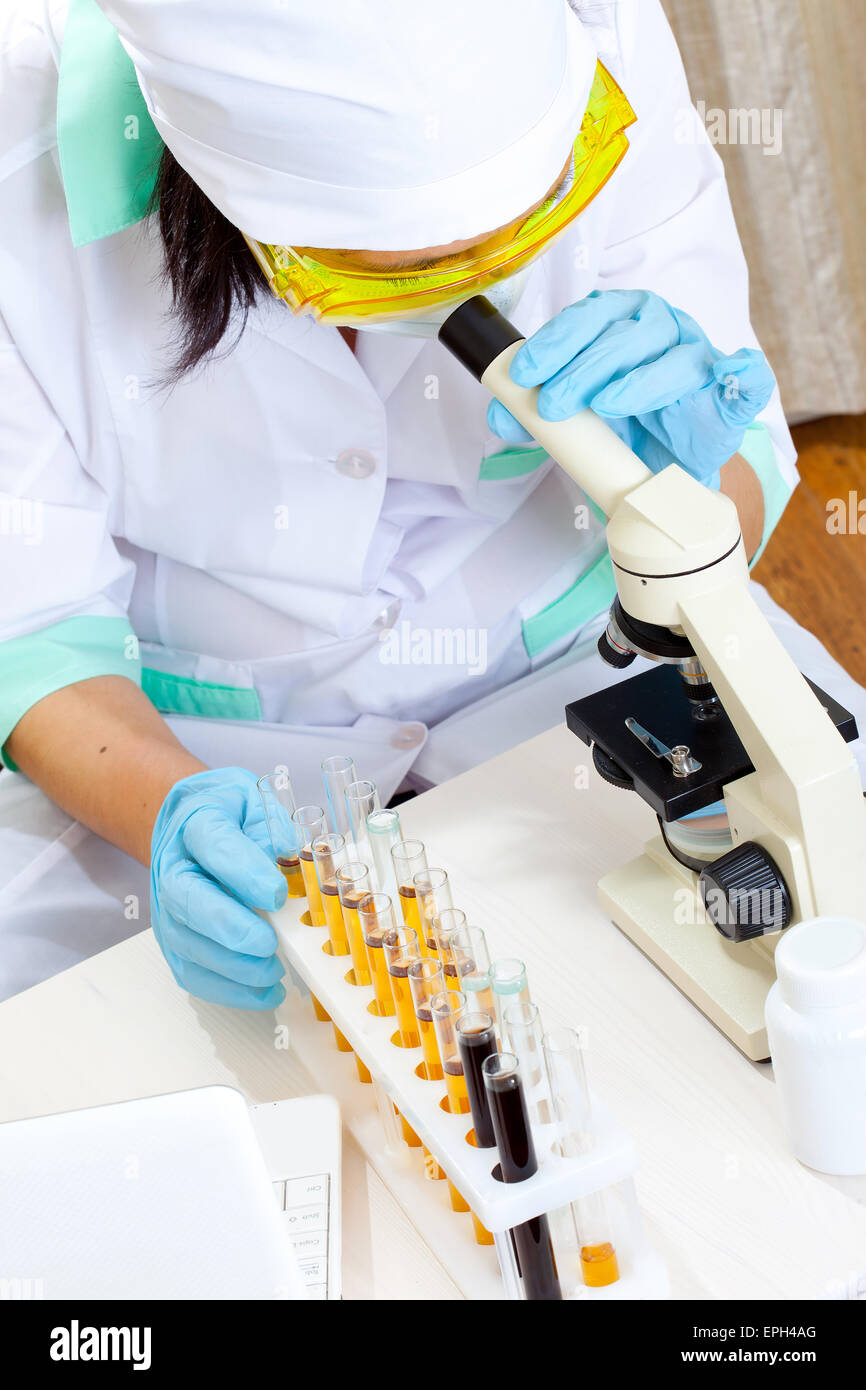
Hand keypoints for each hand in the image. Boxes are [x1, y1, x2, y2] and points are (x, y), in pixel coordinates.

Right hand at [150, 767, 287, 1008]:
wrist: (191, 821)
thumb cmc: (231, 814)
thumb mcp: (256, 802)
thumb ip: (272, 828)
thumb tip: (290, 857)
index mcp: (197, 822)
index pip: (213, 844)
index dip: (243, 871)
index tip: (277, 894)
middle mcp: (172, 865)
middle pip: (188, 899)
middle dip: (230, 927)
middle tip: (268, 943)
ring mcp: (167, 906)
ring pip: (187, 943)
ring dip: (231, 966)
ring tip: (272, 971)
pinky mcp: (173, 939)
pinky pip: (191, 972)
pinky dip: (226, 990)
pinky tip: (262, 992)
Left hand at [487, 289, 774, 481]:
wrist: (674, 466)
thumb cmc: (626, 428)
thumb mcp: (578, 421)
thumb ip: (538, 414)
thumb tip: (501, 415)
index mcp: (622, 324)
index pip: (588, 317)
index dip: (556, 340)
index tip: (524, 372)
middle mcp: (663, 330)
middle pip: (627, 335)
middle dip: (585, 367)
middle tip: (555, 403)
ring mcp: (702, 358)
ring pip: (675, 357)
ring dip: (639, 380)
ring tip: (607, 405)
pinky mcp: (734, 393)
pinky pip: (748, 377)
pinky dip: (743, 374)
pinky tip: (733, 374)